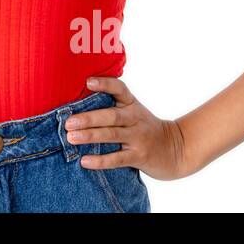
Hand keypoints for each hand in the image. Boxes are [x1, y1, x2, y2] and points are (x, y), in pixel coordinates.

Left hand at [67, 76, 197, 180]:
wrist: (176, 149)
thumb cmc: (145, 128)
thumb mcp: (134, 112)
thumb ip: (112, 106)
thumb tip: (76, 103)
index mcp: (132, 104)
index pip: (120, 89)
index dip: (105, 84)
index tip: (88, 82)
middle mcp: (135, 118)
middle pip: (111, 115)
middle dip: (88, 118)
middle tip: (68, 122)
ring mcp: (138, 137)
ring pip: (112, 135)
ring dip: (90, 136)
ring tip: (71, 138)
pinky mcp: (139, 156)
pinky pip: (118, 159)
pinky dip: (101, 160)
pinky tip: (85, 161)